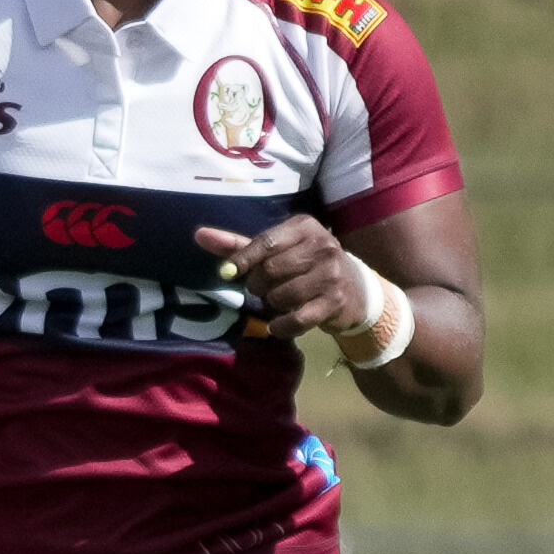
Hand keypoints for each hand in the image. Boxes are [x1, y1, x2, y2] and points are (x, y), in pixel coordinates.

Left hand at [193, 216, 372, 338]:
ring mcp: (331, 275)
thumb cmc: (304, 264)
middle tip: (263, 287)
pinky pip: (295, 319)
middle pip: (270, 271)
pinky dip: (280, 326)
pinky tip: (278, 323)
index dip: (242, 260)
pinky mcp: (334, 302)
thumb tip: (199, 235)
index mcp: (304, 227)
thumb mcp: (276, 249)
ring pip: (280, 296)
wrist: (354, 289)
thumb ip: (238, 245)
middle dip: (258, 284)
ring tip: (278, 300)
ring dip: (271, 304)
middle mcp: (322, 246)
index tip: (228, 272)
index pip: (265, 242)